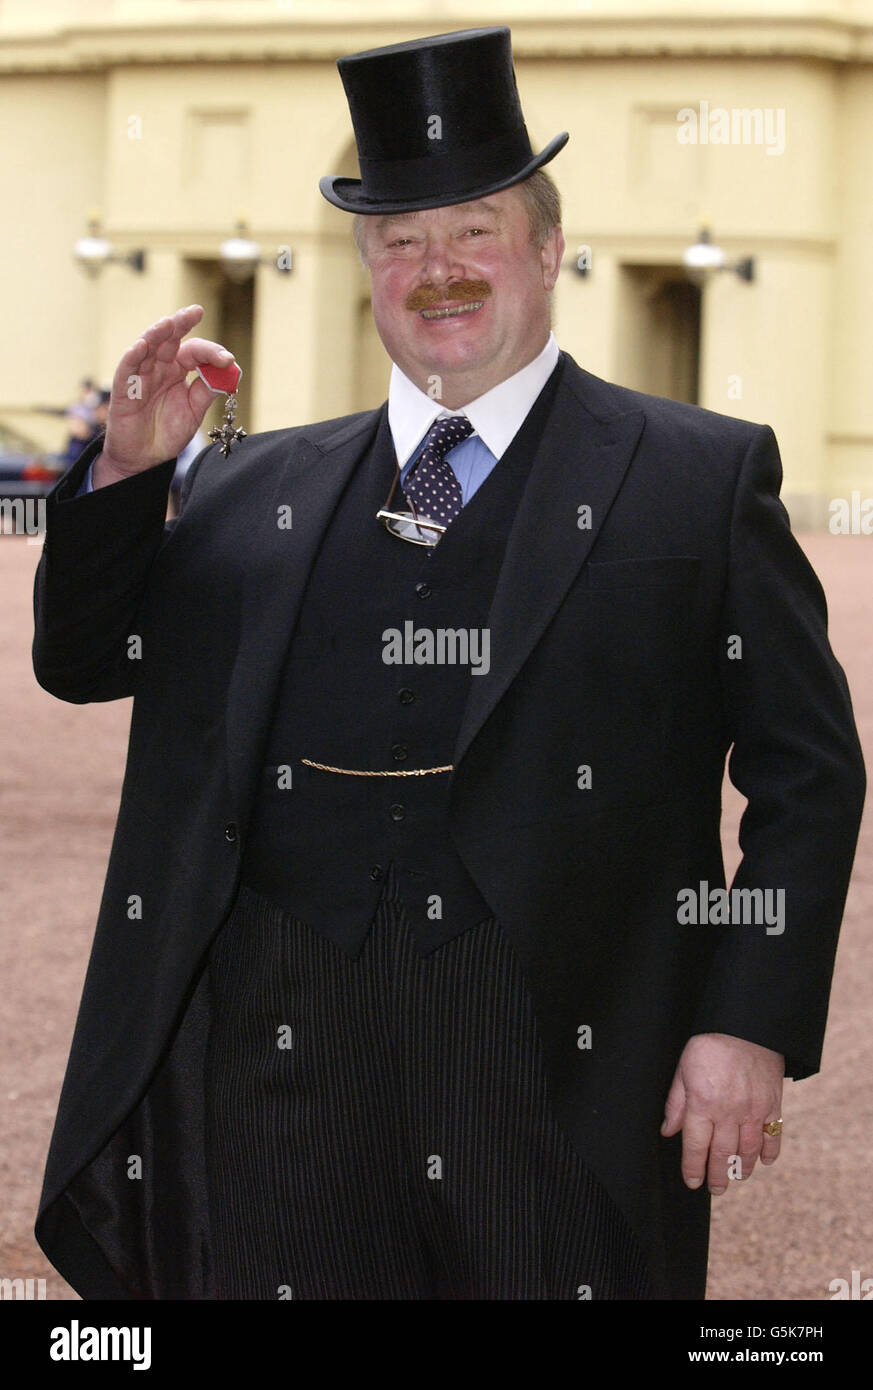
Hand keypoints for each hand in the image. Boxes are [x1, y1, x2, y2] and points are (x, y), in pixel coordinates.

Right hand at [93, 305, 233, 487]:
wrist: (145, 458)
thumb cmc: (167, 432)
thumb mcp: (195, 410)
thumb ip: (208, 389)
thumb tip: (228, 369)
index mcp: (177, 370)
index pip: (194, 351)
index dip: (211, 352)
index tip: (228, 359)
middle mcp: (159, 367)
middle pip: (168, 339)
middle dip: (180, 323)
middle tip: (194, 312)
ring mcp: (140, 376)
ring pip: (147, 347)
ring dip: (157, 334)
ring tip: (168, 323)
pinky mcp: (124, 389)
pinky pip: (126, 369)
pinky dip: (133, 356)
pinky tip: (142, 346)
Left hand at [660, 1032, 783, 1194]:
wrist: (746, 1026)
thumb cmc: (710, 1045)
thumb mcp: (683, 1069)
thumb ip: (676, 1103)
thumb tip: (668, 1131)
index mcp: (703, 1104)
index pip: (696, 1146)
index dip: (693, 1168)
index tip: (693, 1182)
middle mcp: (729, 1112)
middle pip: (722, 1154)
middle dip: (718, 1176)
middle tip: (716, 1189)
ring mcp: (754, 1110)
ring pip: (749, 1150)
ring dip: (742, 1168)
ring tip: (736, 1177)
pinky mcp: (773, 1105)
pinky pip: (773, 1135)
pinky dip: (770, 1152)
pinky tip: (764, 1161)